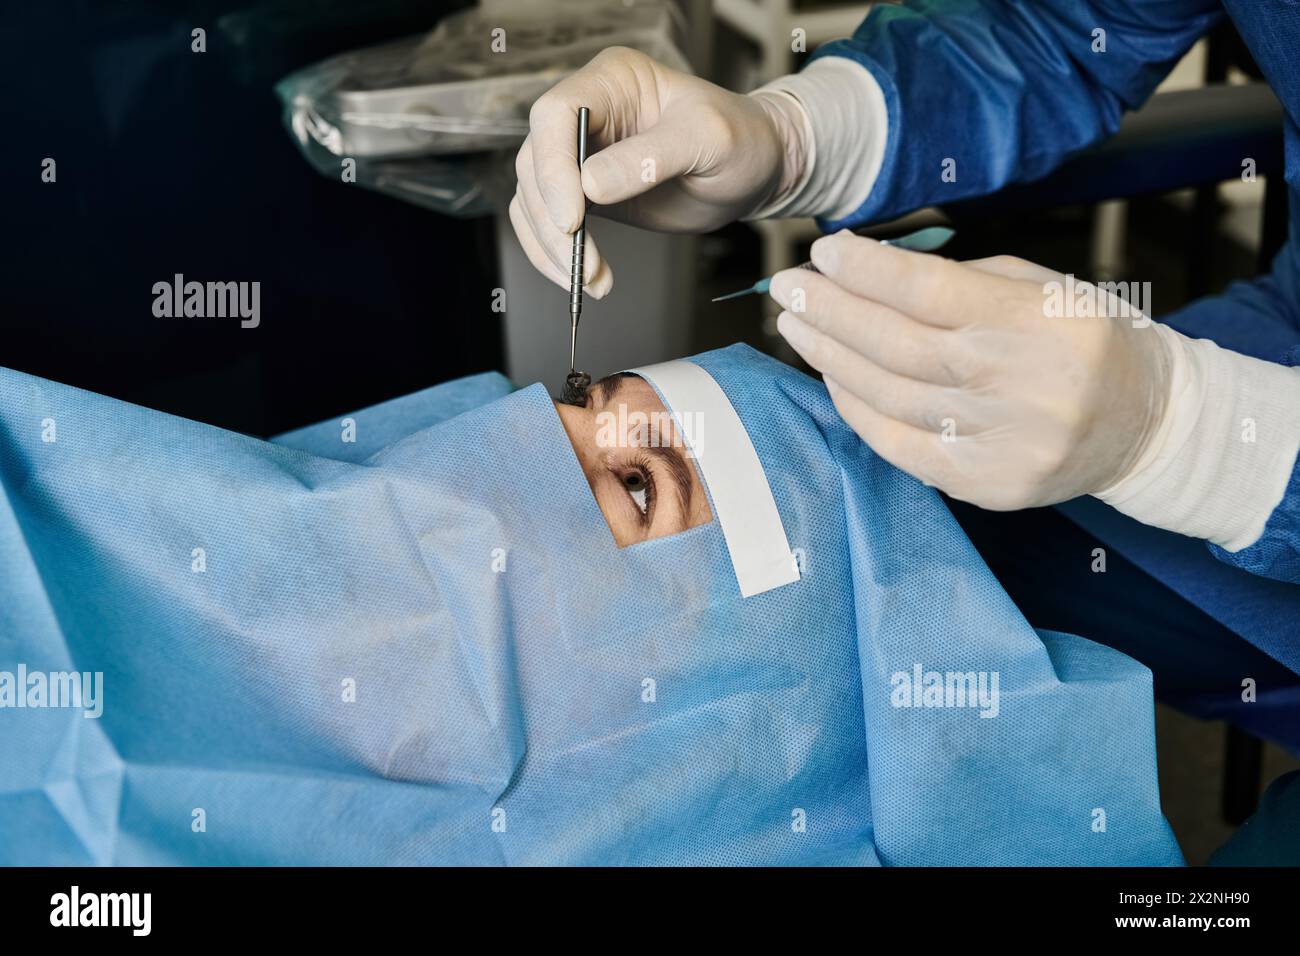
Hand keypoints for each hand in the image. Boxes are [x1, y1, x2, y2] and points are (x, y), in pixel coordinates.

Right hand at [510, 46, 804, 297]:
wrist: (755, 169)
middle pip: (536, 162)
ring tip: (592, 279)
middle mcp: (588, 115)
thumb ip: (651, 158)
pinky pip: (549, 225)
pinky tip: (589, 277)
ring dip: (553, 247)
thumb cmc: (741, 139)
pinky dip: (559, 257)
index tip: (573, 217)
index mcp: (612, 81)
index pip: (555, 114)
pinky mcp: (586, 196)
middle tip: (581, 261)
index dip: (553, 167)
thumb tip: (591, 184)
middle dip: (552, 219)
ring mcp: (583, 157)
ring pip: (534, 199)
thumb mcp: (708, 139)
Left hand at [768, 232, 1175, 509]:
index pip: (928, 290)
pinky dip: (857, 408)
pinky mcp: (986, 483)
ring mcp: (1000, 441)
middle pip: (896, 345)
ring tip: (798, 326)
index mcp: (1036, 321)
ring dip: (832, 357)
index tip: (824, 253)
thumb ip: (961, 281)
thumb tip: (867, 274)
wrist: (1148, 422)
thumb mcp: (1041, 288)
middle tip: (788, 287)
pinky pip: (899, 444)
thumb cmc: (1085, 339)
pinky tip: (831, 376)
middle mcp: (1017, 384)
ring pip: (890, 395)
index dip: (865, 271)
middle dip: (831, 311)